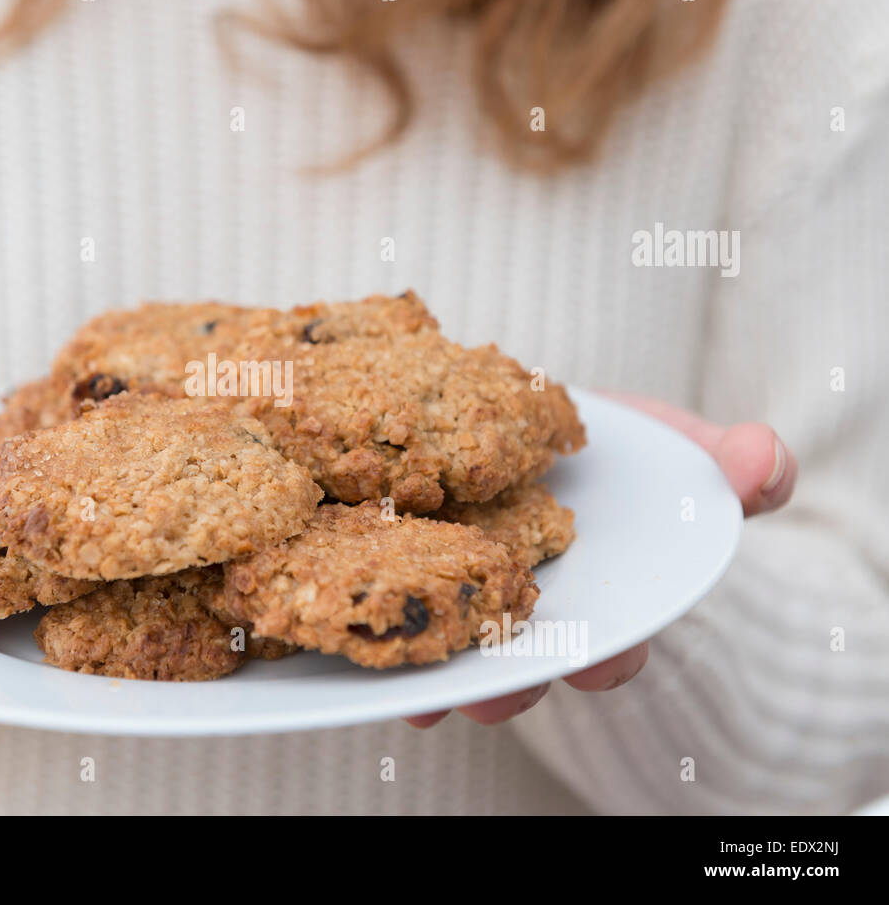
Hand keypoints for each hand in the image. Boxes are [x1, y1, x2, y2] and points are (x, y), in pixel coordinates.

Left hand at [406, 393, 797, 728]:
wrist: (525, 419)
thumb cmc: (615, 453)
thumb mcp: (678, 450)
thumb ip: (733, 466)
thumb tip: (763, 462)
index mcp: (596, 601)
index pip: (609, 643)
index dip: (607, 656)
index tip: (601, 663)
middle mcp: (527, 613)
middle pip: (518, 661)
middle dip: (508, 683)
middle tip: (493, 695)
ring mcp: (464, 595)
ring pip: (448, 647)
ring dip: (433, 673)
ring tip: (416, 694)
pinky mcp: (403, 567)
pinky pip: (385, 601)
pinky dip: (369, 623)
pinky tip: (351, 638)